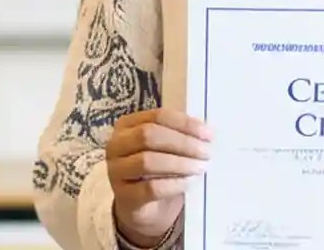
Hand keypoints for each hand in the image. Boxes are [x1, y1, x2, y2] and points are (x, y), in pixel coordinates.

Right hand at [106, 108, 211, 245]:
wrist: (142, 206)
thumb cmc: (156, 169)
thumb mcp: (165, 147)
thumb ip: (180, 135)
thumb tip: (205, 132)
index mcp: (126, 125)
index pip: (157, 116)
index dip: (184, 123)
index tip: (207, 133)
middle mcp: (116, 145)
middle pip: (149, 136)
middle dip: (183, 143)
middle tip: (206, 151)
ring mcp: (116, 172)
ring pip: (148, 161)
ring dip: (180, 163)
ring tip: (201, 166)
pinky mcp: (124, 196)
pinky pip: (151, 188)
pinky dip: (175, 183)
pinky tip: (190, 181)